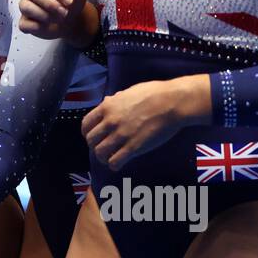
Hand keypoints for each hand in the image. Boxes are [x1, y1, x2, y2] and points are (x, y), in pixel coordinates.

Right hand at [19, 0, 94, 43]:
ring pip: (25, 7)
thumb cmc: (69, 0)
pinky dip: (36, 26)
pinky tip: (47, 26)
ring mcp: (24, 5)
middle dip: (49, 3)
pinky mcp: (24, 21)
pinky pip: (24, 24)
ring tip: (59, 19)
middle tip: (64, 11)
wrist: (69, 18)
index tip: (69, 0)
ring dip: (44, 14)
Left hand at [81, 74, 212, 170]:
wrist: (172, 102)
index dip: (87, 133)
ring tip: (109, 158)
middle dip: (95, 146)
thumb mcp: (128, 91)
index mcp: (107, 107)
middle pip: (91, 140)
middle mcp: (110, 121)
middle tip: (103, 148)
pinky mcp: (133, 147)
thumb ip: (115, 99)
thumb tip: (107, 101)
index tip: (93, 137)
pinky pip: (115, 161)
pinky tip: (118, 164)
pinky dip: (113, 165)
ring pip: (100, 153)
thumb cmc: (154, 93)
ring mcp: (121, 135)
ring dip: (103, 157)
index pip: (86, 124)